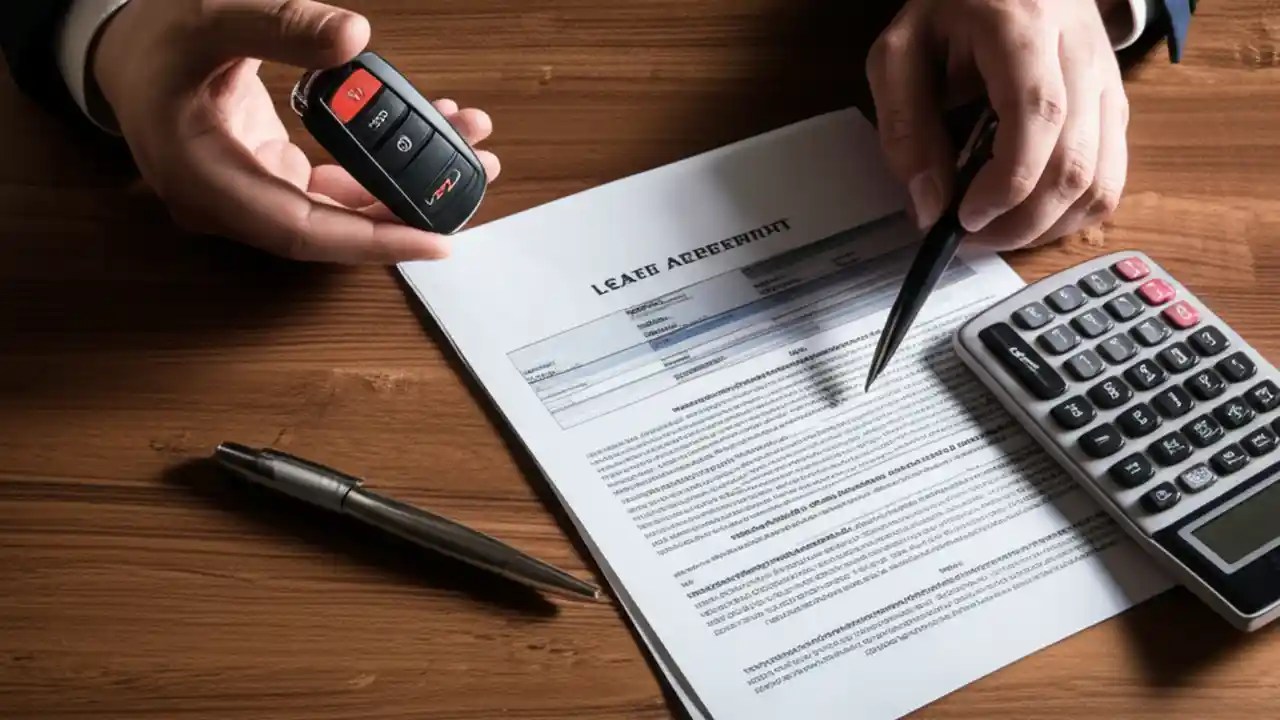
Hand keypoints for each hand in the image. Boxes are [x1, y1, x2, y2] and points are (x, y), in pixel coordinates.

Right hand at [92, 0, 500, 262]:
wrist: (120, 52)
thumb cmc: (153, 40)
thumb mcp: (210, 16)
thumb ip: (278, 26)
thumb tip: (354, 39)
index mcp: (205, 181)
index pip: (302, 231)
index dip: (372, 241)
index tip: (435, 240)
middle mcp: (231, 203)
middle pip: (333, 225)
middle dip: (409, 202)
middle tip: (476, 169)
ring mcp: (251, 194)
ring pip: (340, 206)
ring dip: (402, 180)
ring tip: (465, 143)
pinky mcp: (269, 177)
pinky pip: (332, 185)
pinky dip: (376, 165)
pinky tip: (418, 135)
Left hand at [867, 0, 1127, 250]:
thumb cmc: (949, 9)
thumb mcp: (899, 54)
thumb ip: (905, 128)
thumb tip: (929, 208)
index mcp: (1024, 28)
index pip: (1037, 116)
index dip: (1007, 183)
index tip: (964, 217)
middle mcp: (1081, 52)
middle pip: (1076, 161)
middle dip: (1022, 221)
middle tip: (972, 238)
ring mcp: (1107, 79)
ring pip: (1104, 179)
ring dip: (1049, 226)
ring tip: (998, 232)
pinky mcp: (1114, 104)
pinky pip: (1111, 176)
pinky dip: (1071, 213)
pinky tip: (1030, 216)